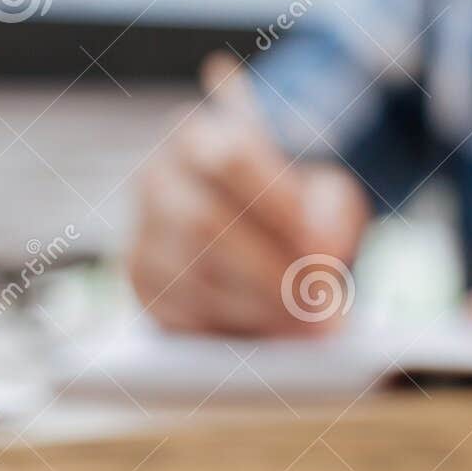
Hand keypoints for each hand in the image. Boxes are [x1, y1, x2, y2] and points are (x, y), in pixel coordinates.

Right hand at [128, 53, 370, 334]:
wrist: (252, 220)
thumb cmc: (292, 201)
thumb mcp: (321, 191)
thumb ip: (328, 213)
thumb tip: (322, 255)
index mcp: (198, 136)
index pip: (231, 160)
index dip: (278, 204)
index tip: (320, 244)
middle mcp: (157, 180)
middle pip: (205, 223)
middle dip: (269, 269)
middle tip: (319, 301)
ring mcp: (142, 232)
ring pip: (192, 275)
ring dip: (258, 306)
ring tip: (310, 325)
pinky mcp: (142, 284)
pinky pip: (178, 314)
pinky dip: (232, 329)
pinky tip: (276, 334)